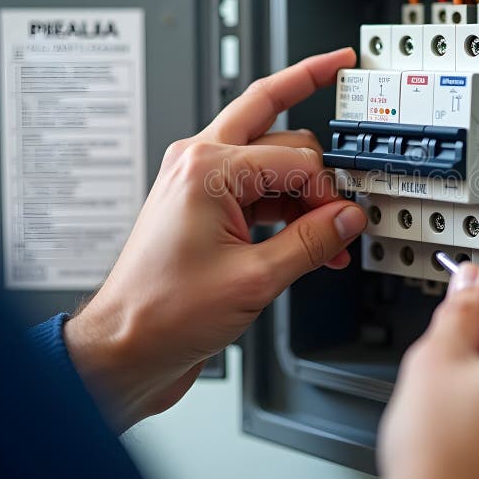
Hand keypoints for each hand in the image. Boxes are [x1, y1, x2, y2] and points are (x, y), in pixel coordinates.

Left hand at [63, 48, 366, 430]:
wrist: (126, 346)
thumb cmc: (161, 313)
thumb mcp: (254, 278)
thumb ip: (312, 242)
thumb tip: (348, 218)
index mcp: (207, 167)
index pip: (296, 158)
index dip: (328, 193)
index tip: (344, 224)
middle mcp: (200, 163)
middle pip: (283, 132)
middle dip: (320, 169)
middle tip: (352, 190)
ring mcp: (201, 184)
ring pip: (274, 161)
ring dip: (307, 193)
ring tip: (332, 234)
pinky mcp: (207, 207)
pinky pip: (260, 190)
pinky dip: (290, 211)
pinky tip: (312, 240)